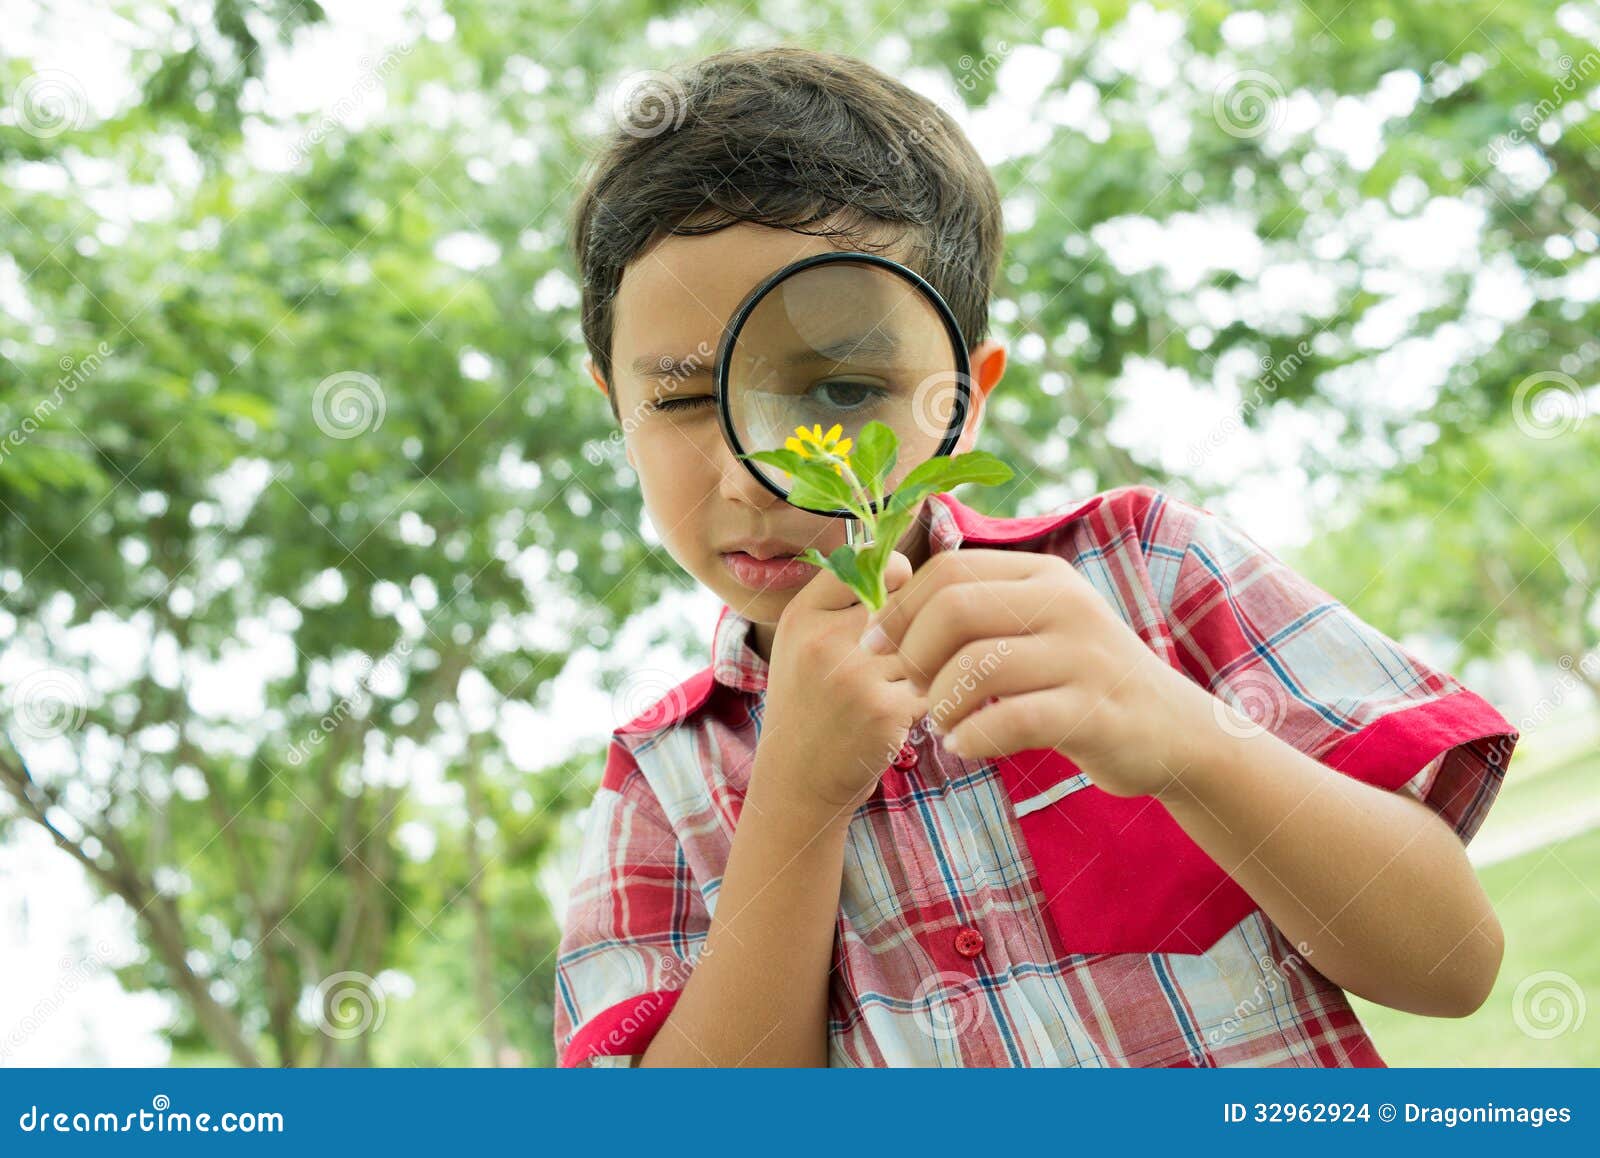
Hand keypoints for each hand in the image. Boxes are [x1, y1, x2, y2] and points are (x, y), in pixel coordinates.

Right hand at [757, 550, 925, 815]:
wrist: (797, 778)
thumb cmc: (809, 703)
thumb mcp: (802, 641)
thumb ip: (841, 601)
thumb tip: (906, 564)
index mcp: (802, 615)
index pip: (866, 564)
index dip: (896, 573)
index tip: (901, 594)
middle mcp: (823, 641)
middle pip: (905, 602)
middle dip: (917, 622)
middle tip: (906, 647)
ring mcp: (854, 677)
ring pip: (925, 643)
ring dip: (927, 660)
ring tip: (903, 681)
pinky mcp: (884, 712)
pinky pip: (933, 683)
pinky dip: (930, 695)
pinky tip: (907, 709)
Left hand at [860, 548, 1207, 797]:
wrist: (1173, 730)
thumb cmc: (1081, 680)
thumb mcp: (1037, 627)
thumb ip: (979, 611)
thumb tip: (887, 608)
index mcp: (1043, 575)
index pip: (950, 570)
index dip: (899, 608)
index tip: (876, 645)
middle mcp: (1065, 604)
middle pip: (956, 607)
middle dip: (914, 653)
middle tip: (911, 690)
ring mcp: (1083, 656)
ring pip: (978, 664)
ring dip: (941, 702)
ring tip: (940, 724)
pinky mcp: (1094, 711)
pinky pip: (1011, 718)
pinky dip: (973, 737)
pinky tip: (965, 747)